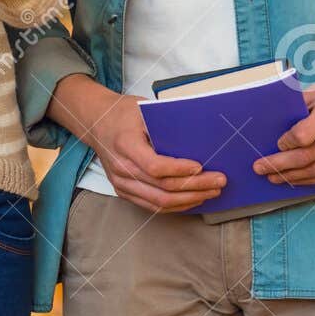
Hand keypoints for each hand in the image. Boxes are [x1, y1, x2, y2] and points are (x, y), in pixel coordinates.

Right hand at [53, 75, 225, 211]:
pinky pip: (152, 206)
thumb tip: (198, 135)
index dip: (180, 170)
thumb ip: (165, 123)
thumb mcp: (142, 109)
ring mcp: (121, 183)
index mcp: (125, 145)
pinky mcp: (124, 192)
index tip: (201, 166)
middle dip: (195, 187)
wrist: (95, 123)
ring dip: (190, 200)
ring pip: (159, 202)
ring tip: (212, 192)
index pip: (155, 166)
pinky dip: (176, 206)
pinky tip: (193, 199)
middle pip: (162, 188)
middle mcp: (121, 168)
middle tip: (219, 181)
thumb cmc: (122, 113)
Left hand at [251, 34, 314, 185]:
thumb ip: (302, 106)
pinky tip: (298, 179)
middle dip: (279, 165)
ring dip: (293, 177)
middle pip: (307, 157)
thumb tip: (277, 125)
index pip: (302, 136)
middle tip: (259, 168)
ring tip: (274, 178)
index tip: (275, 145)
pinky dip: (313, 179)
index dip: (285, 144)